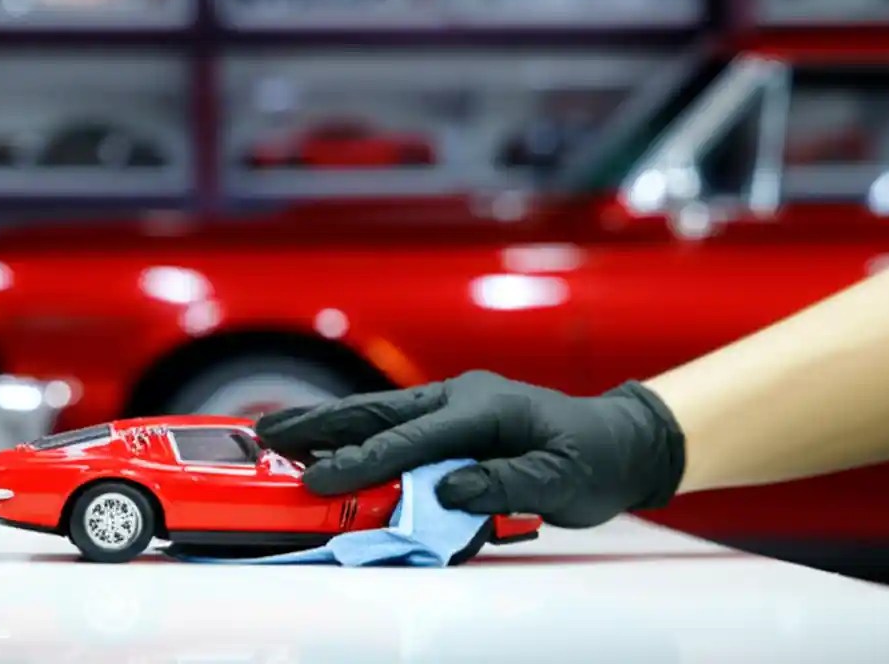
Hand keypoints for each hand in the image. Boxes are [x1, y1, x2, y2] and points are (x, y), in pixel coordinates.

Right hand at [255, 370, 685, 527]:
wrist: (620, 439)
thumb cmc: (594, 460)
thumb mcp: (563, 480)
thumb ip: (506, 484)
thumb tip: (449, 491)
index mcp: (486, 407)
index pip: (414, 438)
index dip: (365, 460)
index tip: (321, 478)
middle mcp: (463, 396)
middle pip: (380, 410)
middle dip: (322, 424)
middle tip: (269, 433)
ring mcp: (456, 402)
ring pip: (380, 411)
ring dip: (329, 423)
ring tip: (279, 431)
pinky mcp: (455, 417)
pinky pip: (396, 422)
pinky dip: (356, 430)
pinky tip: (327, 440)